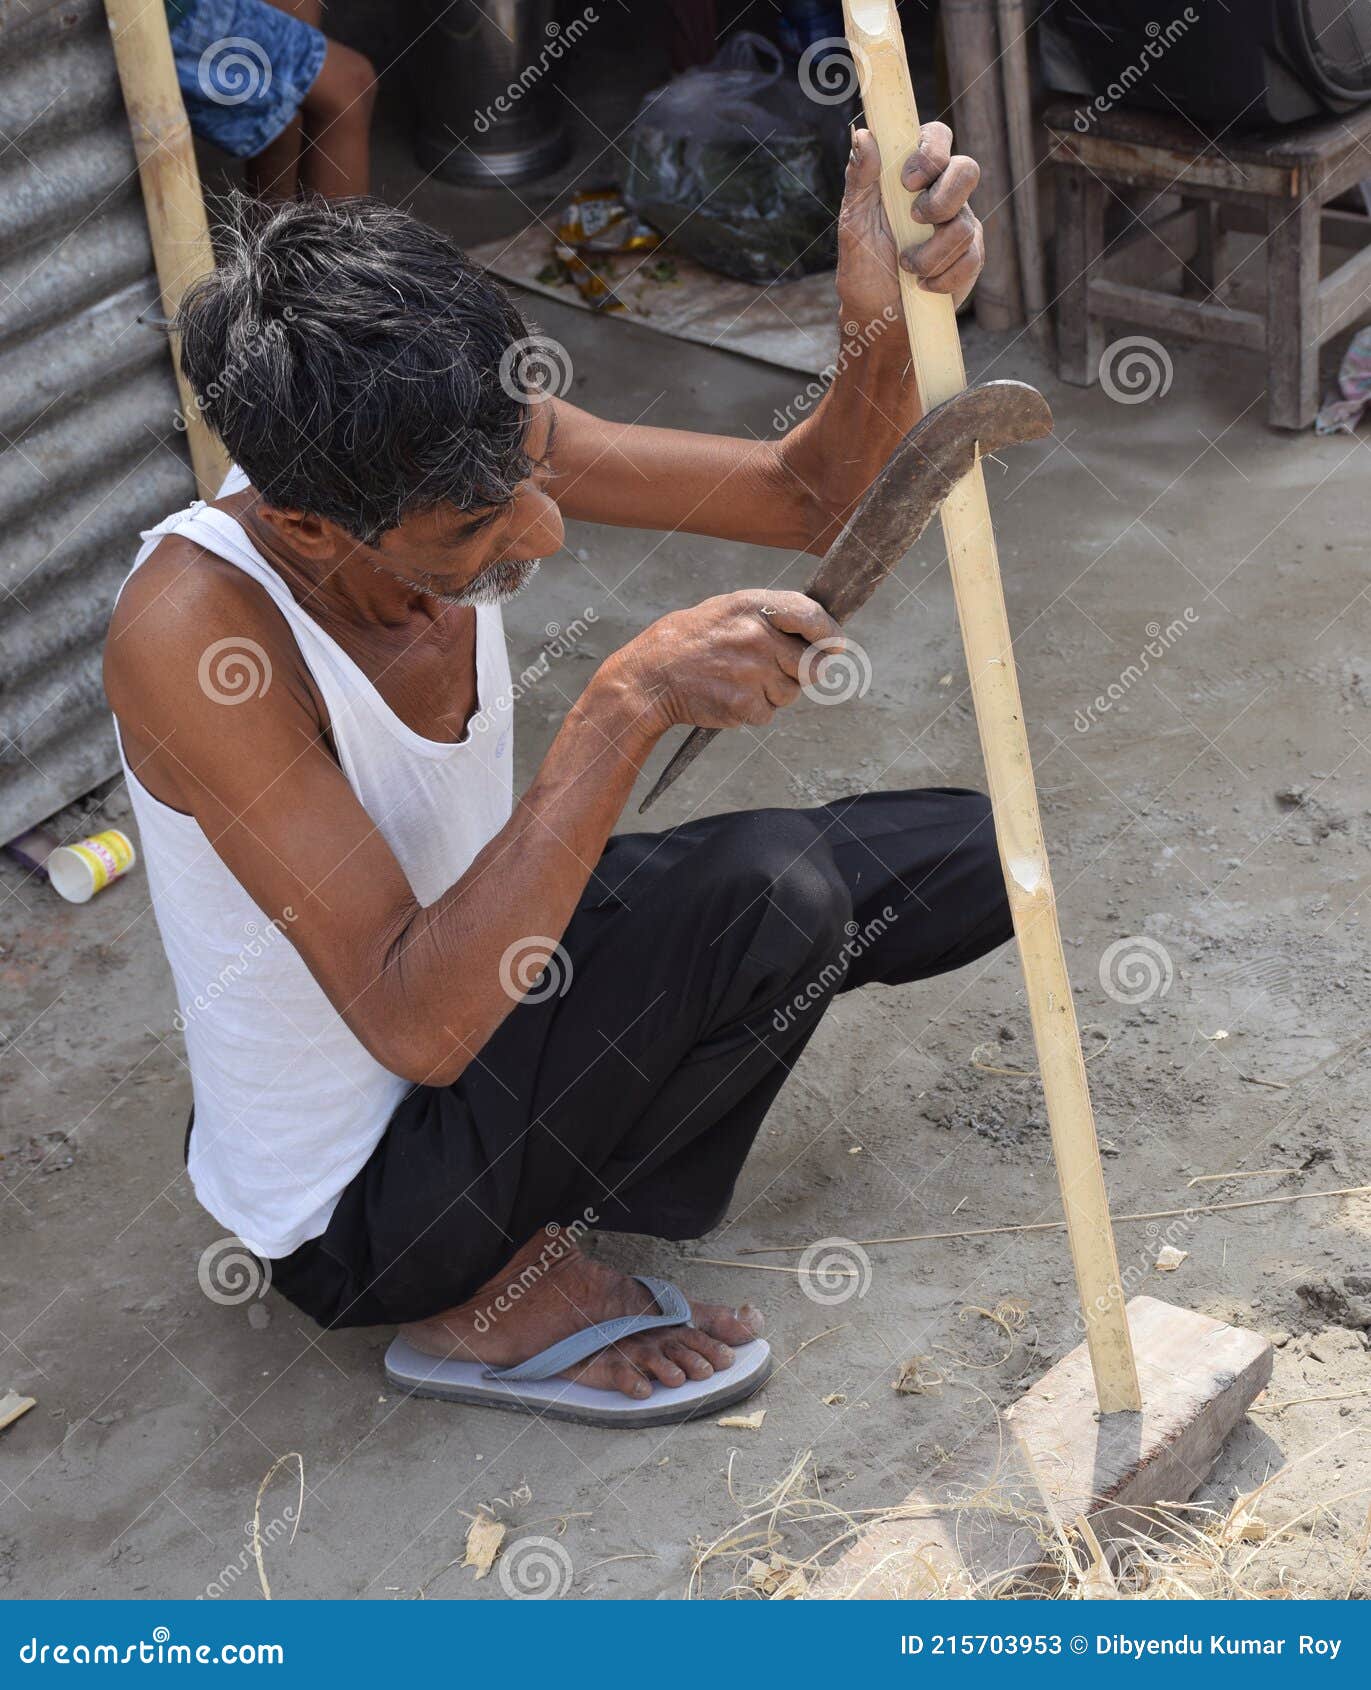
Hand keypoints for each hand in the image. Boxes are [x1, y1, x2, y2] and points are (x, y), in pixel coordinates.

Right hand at [615, 590, 844, 735]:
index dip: (831, 634)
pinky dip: (753, 711)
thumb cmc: (691, 642)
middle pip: (812, 665)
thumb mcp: (727, 610)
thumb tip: (823, 634)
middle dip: (801, 672)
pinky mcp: (744, 705)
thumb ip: (771, 616)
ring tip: (737, 679)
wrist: (649, 678)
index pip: (812, 616)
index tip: (836, 644)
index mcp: (753, 606)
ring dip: (772, 693)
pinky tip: (727, 696)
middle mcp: (757, 636)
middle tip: (774, 669)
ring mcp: (752, 672)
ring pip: (791, 693)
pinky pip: (768, 714)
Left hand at [837, 123, 983, 324]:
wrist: (877, 316)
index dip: (931, 151)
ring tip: (906, 267)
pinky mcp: (971, 258)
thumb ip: (860, 178)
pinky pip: (970, 259)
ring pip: (965, 225)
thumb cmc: (863, 265)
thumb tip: (863, 135)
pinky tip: (924, 285)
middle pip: (968, 170)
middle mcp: (943, 193)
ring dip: (930, 253)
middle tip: (914, 221)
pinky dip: (942, 277)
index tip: (907, 182)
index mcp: (914, 175)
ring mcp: (961, 224)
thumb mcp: (853, 220)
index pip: (937, 137)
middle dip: (941, 199)